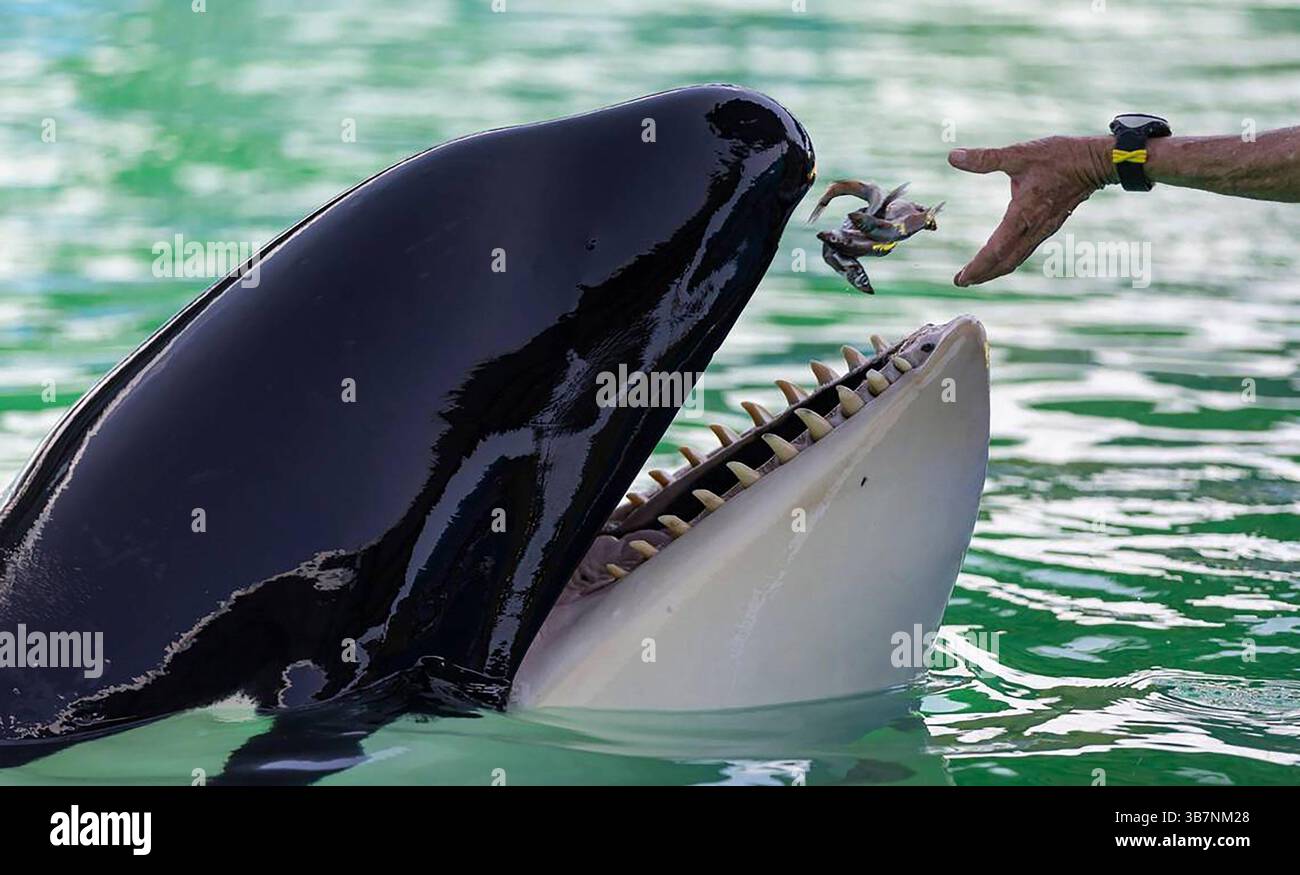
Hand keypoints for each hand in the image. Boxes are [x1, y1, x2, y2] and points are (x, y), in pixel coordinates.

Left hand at [948, 136, 1116, 285]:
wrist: (1096, 162)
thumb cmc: (1060, 157)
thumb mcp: (1019, 154)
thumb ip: (985, 158)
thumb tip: (954, 156)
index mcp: (1023, 214)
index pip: (995, 250)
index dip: (977, 267)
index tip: (961, 279)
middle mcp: (1034, 228)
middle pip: (1005, 262)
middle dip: (982, 275)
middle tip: (962, 282)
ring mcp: (1043, 230)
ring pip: (1016, 258)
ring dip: (995, 270)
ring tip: (977, 275)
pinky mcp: (1049, 226)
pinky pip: (1025, 250)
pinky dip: (1009, 259)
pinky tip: (1002, 256)